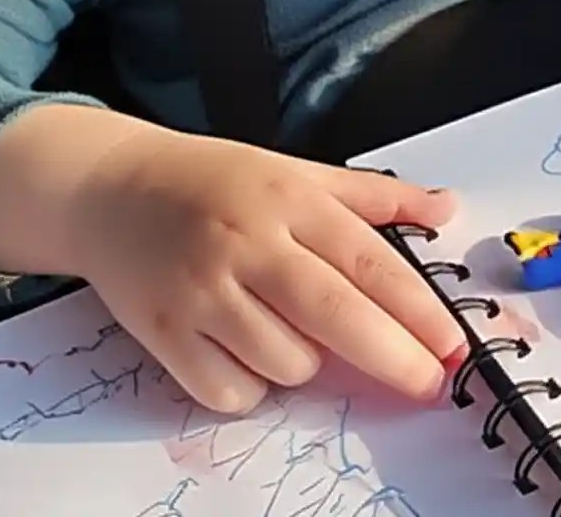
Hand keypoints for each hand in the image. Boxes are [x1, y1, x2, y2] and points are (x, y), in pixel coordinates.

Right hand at [66, 130, 464, 414]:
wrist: (106, 188)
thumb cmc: (213, 181)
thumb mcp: (296, 171)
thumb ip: (375, 197)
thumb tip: (447, 207)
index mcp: (288, 199)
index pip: (370, 263)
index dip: (420, 311)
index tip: (454, 346)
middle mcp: (246, 243)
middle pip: (336, 315)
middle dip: (394, 358)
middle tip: (429, 383)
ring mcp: (200, 290)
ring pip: (287, 361)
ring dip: (309, 363)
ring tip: (291, 329)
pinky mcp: (162, 331)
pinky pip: (232, 390)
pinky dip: (253, 385)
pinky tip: (247, 351)